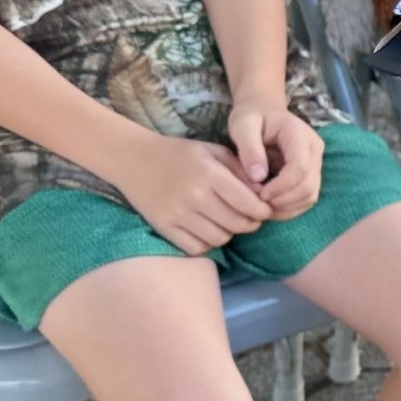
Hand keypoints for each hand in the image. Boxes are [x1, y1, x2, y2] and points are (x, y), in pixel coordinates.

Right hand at [104, 132, 271, 255]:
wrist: (136, 160)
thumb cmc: (181, 154)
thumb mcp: (214, 152)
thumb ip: (240, 170)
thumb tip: (263, 193)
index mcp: (210, 174)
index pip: (248, 203)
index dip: (262, 211)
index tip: (265, 210)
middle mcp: (195, 196)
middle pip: (236, 224)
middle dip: (250, 224)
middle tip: (251, 219)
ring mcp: (178, 214)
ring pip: (219, 239)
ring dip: (229, 234)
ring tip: (228, 222)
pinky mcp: (164, 228)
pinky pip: (197, 248)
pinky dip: (208, 243)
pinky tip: (208, 230)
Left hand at [229, 105, 324, 219]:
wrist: (263, 114)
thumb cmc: (251, 119)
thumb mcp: (243, 126)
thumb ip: (249, 149)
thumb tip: (258, 177)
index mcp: (299, 134)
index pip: (299, 168)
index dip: (280, 187)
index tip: (258, 193)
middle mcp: (314, 149)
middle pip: (308, 185)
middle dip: (283, 201)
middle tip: (257, 203)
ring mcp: (316, 163)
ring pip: (310, 195)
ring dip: (287, 207)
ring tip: (262, 206)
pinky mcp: (311, 175)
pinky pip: (307, 199)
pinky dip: (290, 209)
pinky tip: (270, 206)